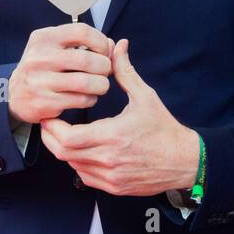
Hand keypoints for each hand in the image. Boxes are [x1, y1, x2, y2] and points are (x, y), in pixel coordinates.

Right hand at [8, 22, 113, 124]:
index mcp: (44, 38)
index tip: (106, 51)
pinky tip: (88, 97)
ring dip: (101, 85)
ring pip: (86, 82)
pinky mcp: (43, 103)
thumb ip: (83, 43)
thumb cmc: (44, 67)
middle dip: (104, 66)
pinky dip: (90, 99)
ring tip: (100, 85)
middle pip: (87, 59)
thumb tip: (114, 46)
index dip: (101, 41)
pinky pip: (80, 100)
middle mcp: (39, 58)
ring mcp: (39, 81)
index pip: (82, 31)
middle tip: (106, 71)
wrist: (14, 95)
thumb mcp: (55, 47)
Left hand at [40, 39, 199, 195]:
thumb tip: (118, 46)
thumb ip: (126, 71)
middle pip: (63, 153)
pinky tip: (82, 150)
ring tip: (64, 134)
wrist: (183, 160)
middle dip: (51, 138)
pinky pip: (85, 177)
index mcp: (114, 135)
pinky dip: (78, 163)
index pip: (68, 137)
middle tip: (50, 124)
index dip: (53, 127)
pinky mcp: (114, 187)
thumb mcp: (145, 96)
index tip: (52, 114)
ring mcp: (110, 176)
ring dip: (64, 150)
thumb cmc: (164, 128)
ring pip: (72, 165)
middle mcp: (109, 159)